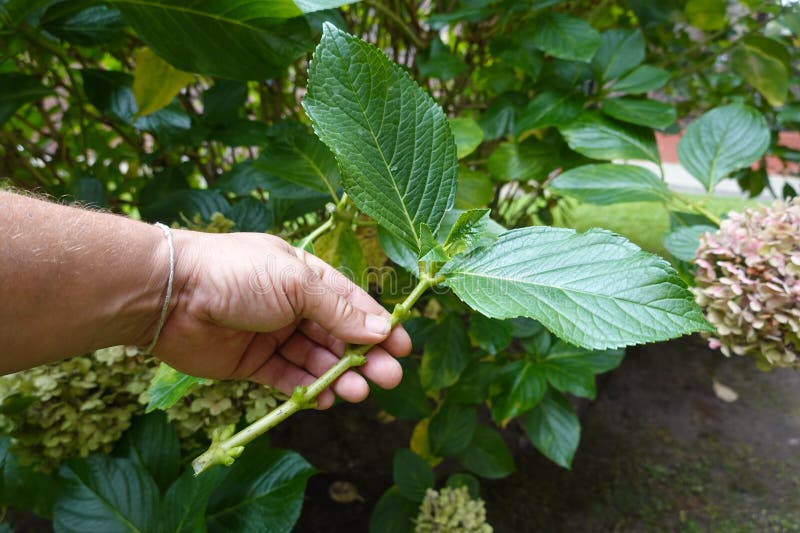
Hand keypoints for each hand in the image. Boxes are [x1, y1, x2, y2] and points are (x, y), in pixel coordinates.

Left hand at [152, 230, 410, 408]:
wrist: (170, 294)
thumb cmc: (236, 274)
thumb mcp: (296, 284)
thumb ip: (338, 310)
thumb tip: (381, 329)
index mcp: (306, 277)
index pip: (352, 304)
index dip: (378, 326)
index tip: (404, 348)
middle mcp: (293, 306)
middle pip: (339, 336)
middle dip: (365, 357)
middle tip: (387, 378)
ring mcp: (273, 336)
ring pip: (317, 361)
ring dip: (339, 377)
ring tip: (357, 392)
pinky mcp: (252, 364)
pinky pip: (288, 379)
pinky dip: (308, 390)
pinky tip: (325, 400)